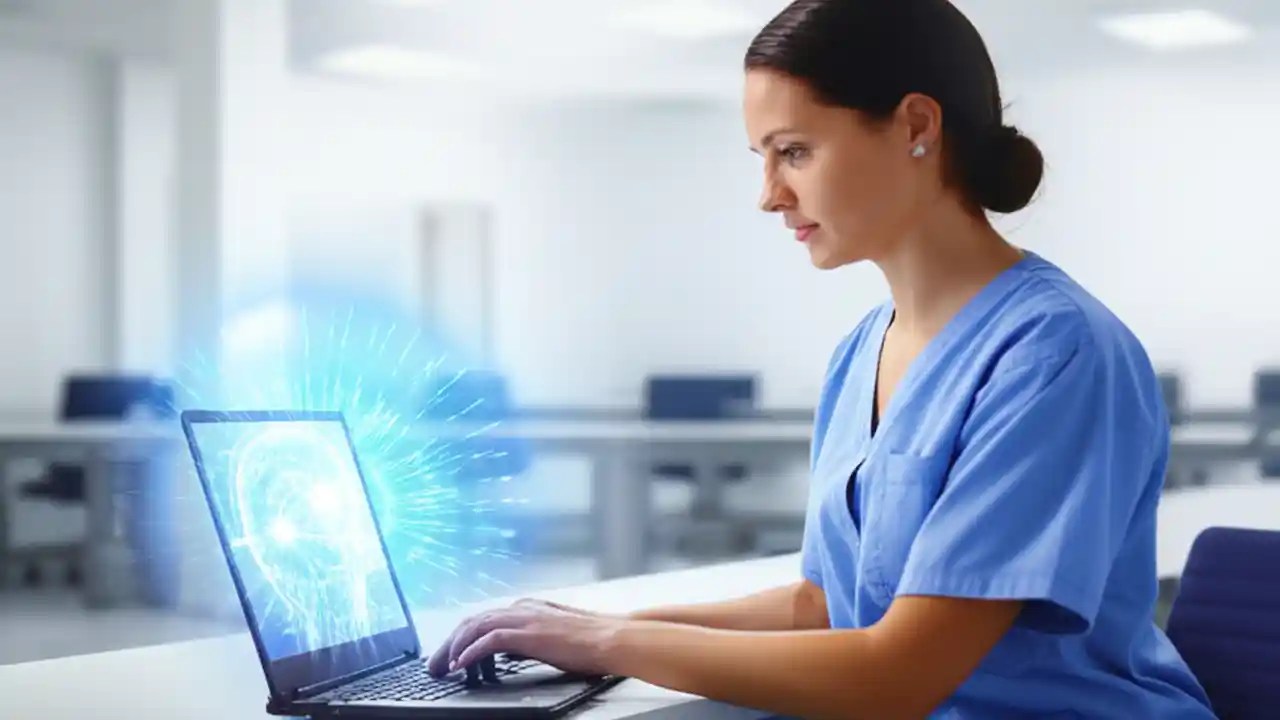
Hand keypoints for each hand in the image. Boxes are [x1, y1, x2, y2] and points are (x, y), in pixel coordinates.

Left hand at [426, 598, 622, 677]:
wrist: (612, 638)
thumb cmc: (590, 641)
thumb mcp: (551, 637)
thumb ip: (527, 640)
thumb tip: (507, 653)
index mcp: (527, 607)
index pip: (484, 618)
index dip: (462, 637)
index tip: (449, 655)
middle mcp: (521, 607)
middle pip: (472, 621)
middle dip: (449, 643)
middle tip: (434, 664)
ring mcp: (524, 618)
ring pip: (475, 627)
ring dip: (454, 648)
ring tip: (441, 667)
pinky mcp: (528, 633)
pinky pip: (488, 640)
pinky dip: (471, 652)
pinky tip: (460, 665)